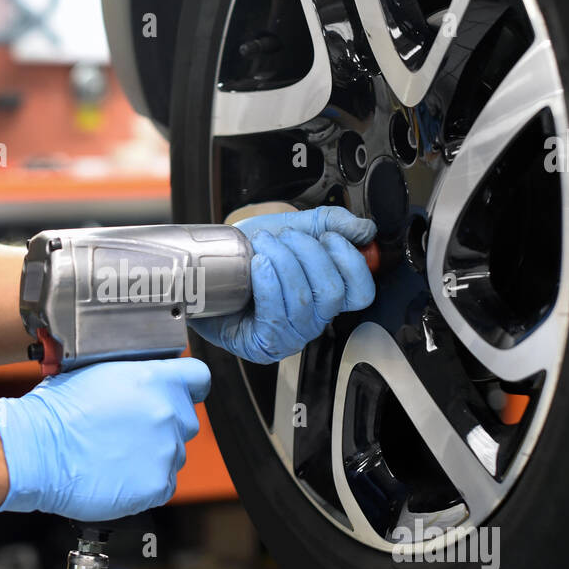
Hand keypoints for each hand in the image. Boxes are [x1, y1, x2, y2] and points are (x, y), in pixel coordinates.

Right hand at [0, 357, 210, 520]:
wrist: (37, 451)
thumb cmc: (55, 412)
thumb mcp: (96, 371)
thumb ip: (133, 374)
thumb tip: (143, 378)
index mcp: (154, 379)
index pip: (198, 376)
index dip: (188, 385)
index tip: (179, 393)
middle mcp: (166, 413)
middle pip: (185, 419)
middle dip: (163, 424)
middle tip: (130, 430)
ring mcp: (165, 451)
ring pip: (175, 453)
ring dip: (154, 453)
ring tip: (117, 454)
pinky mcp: (157, 484)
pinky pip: (164, 482)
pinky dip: (146, 481)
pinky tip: (119, 474)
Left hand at [190, 207, 376, 363]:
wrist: (204, 267)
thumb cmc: (245, 254)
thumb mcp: (291, 228)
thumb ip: (329, 224)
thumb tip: (365, 230)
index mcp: (324, 295)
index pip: (361, 292)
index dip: (351, 262)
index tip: (328, 237)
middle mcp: (312, 320)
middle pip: (333, 293)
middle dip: (309, 254)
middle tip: (284, 237)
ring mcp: (289, 336)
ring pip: (303, 301)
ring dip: (284, 263)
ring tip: (264, 245)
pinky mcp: (262, 345)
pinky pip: (277, 316)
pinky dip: (269, 283)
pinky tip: (258, 266)